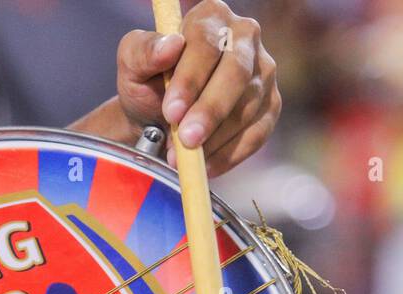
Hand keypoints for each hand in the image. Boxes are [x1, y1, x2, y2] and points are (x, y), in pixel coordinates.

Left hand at [73, 0, 279, 176]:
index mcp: (211, 17)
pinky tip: (206, 166)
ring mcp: (263, 73)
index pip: (206, 43)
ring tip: (185, 157)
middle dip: (210, 110)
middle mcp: (245, 37)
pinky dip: (230, 154)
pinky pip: (257, 134)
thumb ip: (143, 51)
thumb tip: (170, 46)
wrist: (159, 119)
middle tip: (186, 139)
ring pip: (248, 106)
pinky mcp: (270, 107)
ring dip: (216, 138)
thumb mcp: (133, 64)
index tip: (173, 111)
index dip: (190, 79)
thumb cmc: (148, 84)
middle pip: (236, 72)